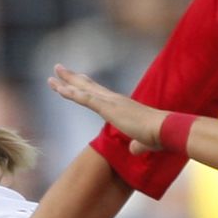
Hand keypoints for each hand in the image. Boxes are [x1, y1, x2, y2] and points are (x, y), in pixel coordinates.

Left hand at [48, 65, 164, 151]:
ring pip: (83, 89)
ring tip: (51, 76)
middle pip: (88, 85)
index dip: (85, 86)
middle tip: (58, 68)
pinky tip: (60, 89)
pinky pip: (85, 98)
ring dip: (66, 83)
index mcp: (121, 105)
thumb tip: (134, 149)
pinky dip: (71, 93)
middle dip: (72, 77)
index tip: (74, 79)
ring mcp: (110, 102)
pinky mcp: (108, 107)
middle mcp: (114, 99)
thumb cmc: (159, 135)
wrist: (165, 129)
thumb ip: (137, 145)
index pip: (99, 93)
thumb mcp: (144, 141)